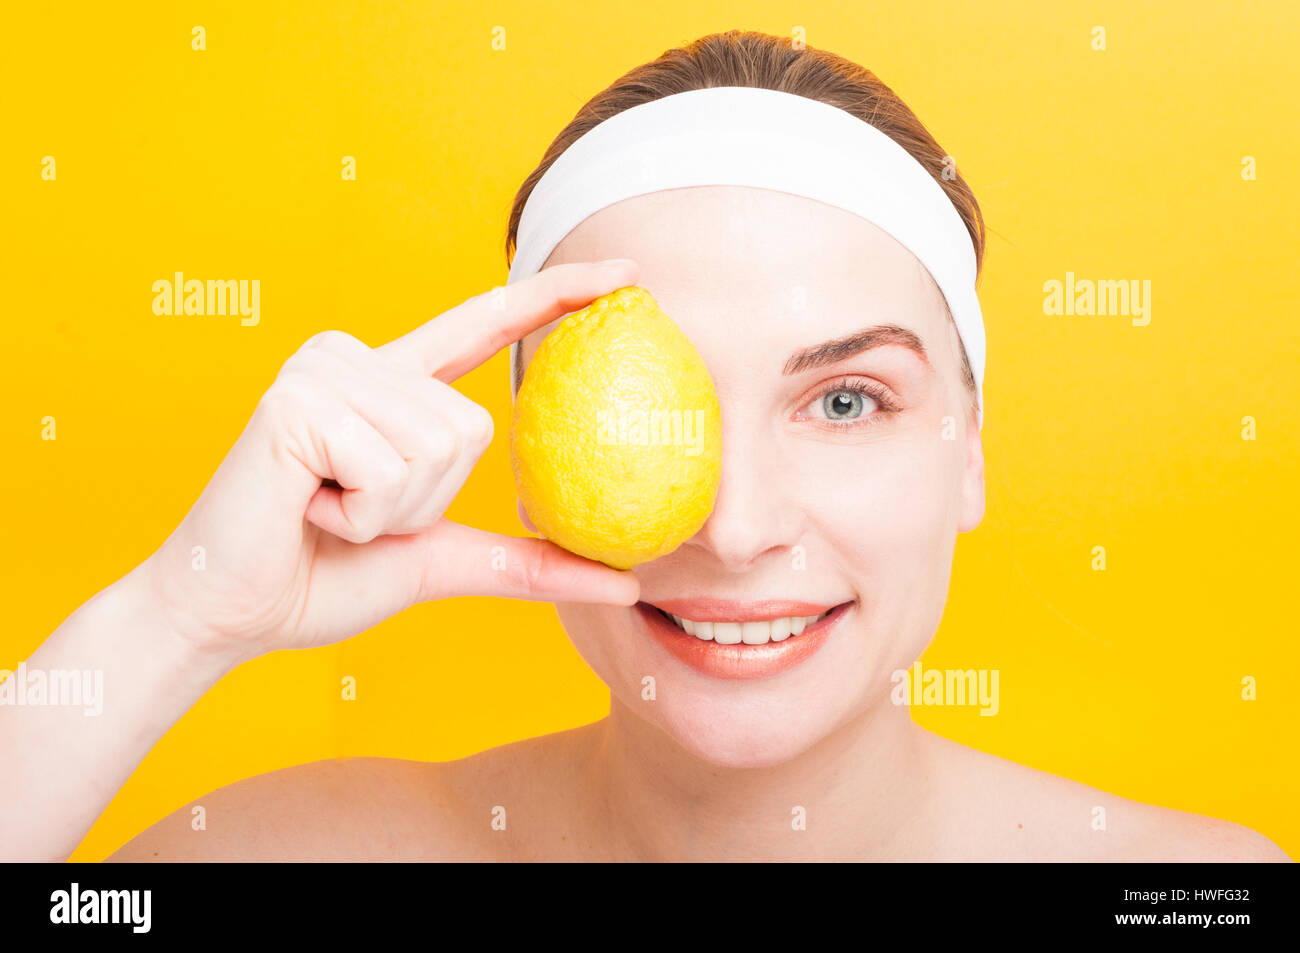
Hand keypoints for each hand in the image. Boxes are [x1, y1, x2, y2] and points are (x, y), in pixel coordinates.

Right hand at [142, 260, 641, 659]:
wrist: (230, 613)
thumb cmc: (325, 577)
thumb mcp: (442, 559)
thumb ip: (527, 561)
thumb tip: (628, 586)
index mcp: (391, 383)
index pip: (487, 325)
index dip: (556, 297)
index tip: (630, 271)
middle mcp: (358, 358)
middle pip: (471, 424)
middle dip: (423, 501)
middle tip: (350, 512)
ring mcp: (324, 369)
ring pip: (436, 445)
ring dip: (389, 511)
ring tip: (324, 509)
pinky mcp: (295, 398)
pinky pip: (387, 466)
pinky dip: (358, 515)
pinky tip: (304, 508)